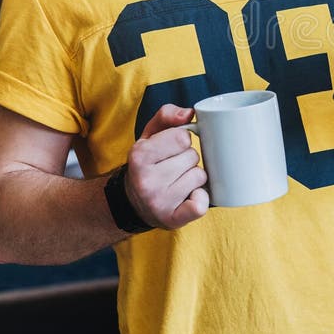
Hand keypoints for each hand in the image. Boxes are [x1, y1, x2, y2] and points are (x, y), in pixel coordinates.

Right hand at [125, 104, 208, 228]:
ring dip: (194, 178)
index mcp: (139, 155)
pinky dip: (200, 199)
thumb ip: (167, 115)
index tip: (171, 149)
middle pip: (193, 157)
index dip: (181, 141)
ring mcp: (158, 202)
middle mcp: (145, 180)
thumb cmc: (148, 164)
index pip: (182, 137)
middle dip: (188, 160)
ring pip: (200, 177)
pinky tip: (189, 197)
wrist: (133, 203)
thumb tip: (189, 113)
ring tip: (178, 182)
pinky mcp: (171, 220)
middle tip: (174, 168)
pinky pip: (200, 205)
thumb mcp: (149, 135)